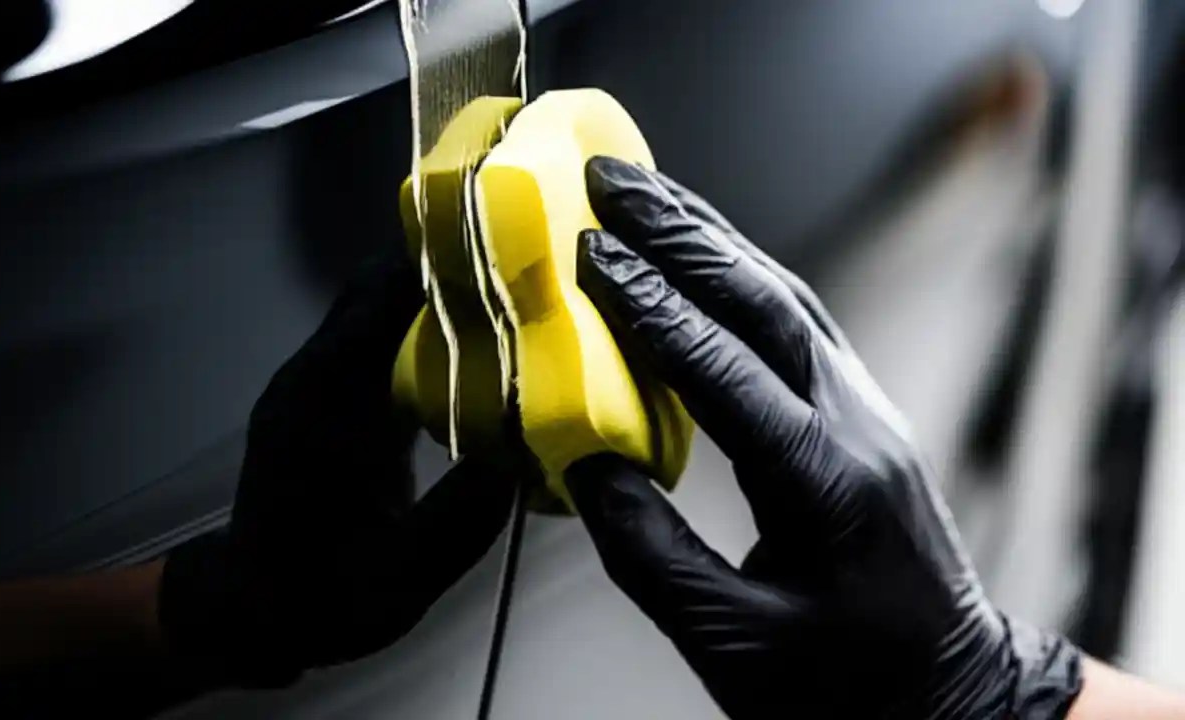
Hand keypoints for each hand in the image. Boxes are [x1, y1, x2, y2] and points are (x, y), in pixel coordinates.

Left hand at [158, 255, 519, 687]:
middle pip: (376, 289)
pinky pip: (376, 337)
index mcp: (325, 410)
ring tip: (513, 289)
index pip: (379, 306)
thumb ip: (463, 517)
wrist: (251, 611)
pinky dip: (423, 324)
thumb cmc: (319, 599)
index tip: (508, 247)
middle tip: (527, 261)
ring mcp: (314, 383)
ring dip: (436, 291)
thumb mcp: (400, 579)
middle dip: (445, 265)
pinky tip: (477, 336)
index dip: (439, 269)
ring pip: (375, 307)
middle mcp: (313, 379)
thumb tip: (528, 456)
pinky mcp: (326, 395)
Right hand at [566, 156, 1083, 717]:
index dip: (652, 309)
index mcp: (828, 482)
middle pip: (767, 300)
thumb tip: (587, 472)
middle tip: (615, 182)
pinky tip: (704, 259)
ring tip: (651, 194)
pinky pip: (799, 323)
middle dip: (685, 233)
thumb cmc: (854, 686)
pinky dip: (743, 276)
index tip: (592, 258)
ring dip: (716, 239)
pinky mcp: (860, 417)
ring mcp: (868, 413)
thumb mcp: (734, 643)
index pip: (726, 369)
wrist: (949, 691)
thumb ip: (651, 555)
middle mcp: (858, 427)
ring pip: (789, 297)